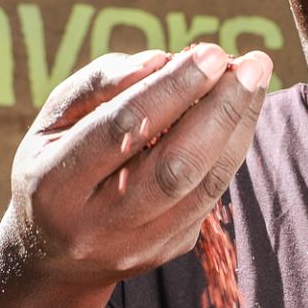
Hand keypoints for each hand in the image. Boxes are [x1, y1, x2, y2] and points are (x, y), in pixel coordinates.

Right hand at [8, 43, 271, 287]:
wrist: (51, 255)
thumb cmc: (53, 164)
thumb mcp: (55, 118)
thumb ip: (100, 84)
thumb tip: (162, 60)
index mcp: (56, 183)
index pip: (124, 129)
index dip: (174, 89)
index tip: (212, 52)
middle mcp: (96, 224)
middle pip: (175, 166)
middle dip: (221, 110)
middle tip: (253, 64)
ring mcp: (135, 246)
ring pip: (203, 187)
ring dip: (239, 129)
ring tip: (256, 82)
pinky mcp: (165, 252)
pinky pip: (209, 198)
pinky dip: (229, 152)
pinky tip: (240, 117)